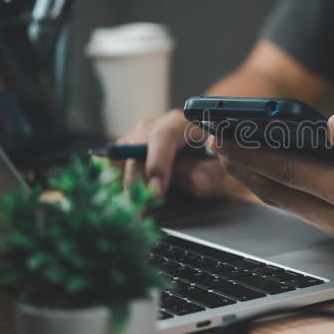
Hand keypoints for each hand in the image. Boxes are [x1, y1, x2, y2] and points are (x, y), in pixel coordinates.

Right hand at [116, 109, 248, 199]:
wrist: (204, 150)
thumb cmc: (214, 157)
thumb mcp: (221, 168)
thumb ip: (211, 175)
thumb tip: (197, 181)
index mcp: (180, 123)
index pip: (164, 135)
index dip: (158, 163)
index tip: (156, 191)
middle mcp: (153, 126)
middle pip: (135, 149)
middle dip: (137, 182)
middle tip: (141, 210)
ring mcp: (134, 138)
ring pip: (118, 158)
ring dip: (123, 185)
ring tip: (133, 209)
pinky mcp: (123, 152)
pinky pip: (112, 166)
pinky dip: (115, 185)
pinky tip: (124, 201)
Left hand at [209, 111, 333, 246]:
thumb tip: (331, 126)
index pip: (290, 170)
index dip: (252, 152)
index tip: (223, 134)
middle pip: (280, 194)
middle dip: (245, 167)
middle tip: (217, 141)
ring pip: (291, 205)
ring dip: (261, 180)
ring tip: (236, 153)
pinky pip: (309, 211)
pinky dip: (285, 190)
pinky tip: (276, 171)